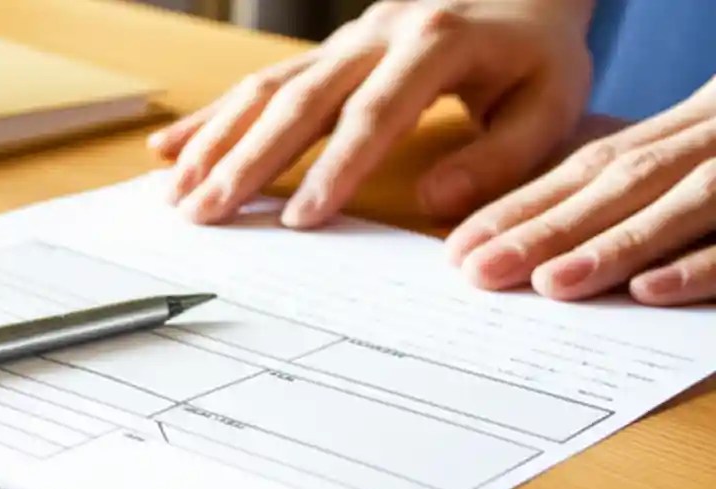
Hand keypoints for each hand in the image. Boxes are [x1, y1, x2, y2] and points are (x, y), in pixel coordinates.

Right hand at [148, 0, 594, 227]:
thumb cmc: (537, 56)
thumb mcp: (551, 102)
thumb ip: (499, 154)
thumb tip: (434, 200)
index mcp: (437, 42)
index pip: (375, 112)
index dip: (335, 166)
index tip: (300, 220)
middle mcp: (377, 33)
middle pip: (300, 98)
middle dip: (248, 160)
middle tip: (207, 213)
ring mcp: (343, 39)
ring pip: (266, 87)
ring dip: (217, 142)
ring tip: (179, 195)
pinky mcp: (323, 51)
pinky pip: (259, 82)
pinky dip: (213, 118)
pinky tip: (171, 149)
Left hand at [447, 76, 715, 305]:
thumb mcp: (678, 152)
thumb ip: (615, 177)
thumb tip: (517, 225)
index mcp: (675, 131)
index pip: (586, 168)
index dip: (520, 207)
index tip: (458, 250)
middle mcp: (704, 145)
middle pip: (620, 182)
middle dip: (547, 229)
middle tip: (480, 271)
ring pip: (680, 203)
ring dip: (613, 246)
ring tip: (548, 283)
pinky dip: (698, 265)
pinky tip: (649, 290)